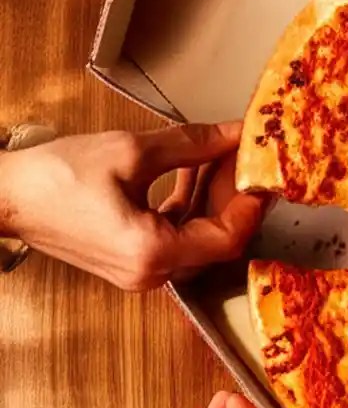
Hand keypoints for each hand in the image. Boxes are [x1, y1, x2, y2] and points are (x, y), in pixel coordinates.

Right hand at [0, 122, 265, 290]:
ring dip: (212, 197)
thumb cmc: (52, 178)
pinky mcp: (131, 259)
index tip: (262, 173)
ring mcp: (140, 270)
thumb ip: (191, 144)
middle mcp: (149, 273)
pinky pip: (175, 235)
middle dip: (233, 197)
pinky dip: (188, 204)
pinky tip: (191, 168)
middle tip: (245, 159)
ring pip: (198, 236)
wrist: (2, 196)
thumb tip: (233, 134)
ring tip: (220, 155)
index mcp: (151, 254)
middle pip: (216, 240)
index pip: (227, 238)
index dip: (250, 205)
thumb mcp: (130, 151)